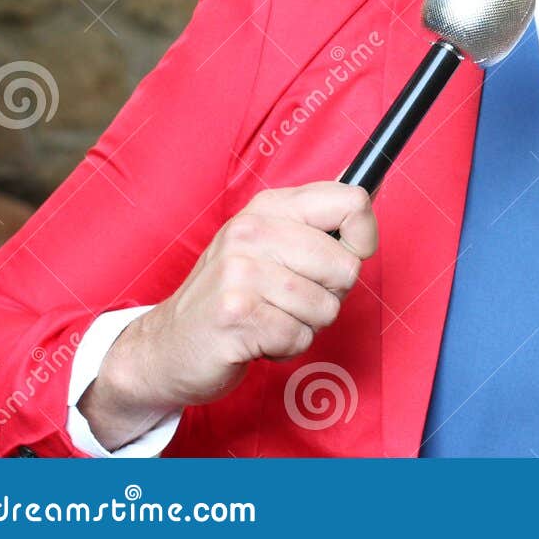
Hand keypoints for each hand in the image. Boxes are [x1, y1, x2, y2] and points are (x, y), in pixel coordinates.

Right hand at [78, 182, 376, 450]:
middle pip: (346, 265)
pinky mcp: (235, 315)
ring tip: (270, 317)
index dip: (363, 238)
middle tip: (291, 299)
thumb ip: (318, 223)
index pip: (352, 202)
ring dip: (306, 325)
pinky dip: (286, 347)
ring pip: (326, 307)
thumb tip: (373, 191)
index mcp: (269, 206)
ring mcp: (240, 272)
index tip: (346, 256)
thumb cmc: (233, 294)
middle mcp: (252, 231)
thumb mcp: (270, 243)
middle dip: (330, 294)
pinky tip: (256, 339)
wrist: (166, 345)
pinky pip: (299, 337)